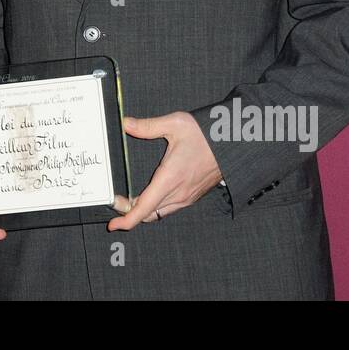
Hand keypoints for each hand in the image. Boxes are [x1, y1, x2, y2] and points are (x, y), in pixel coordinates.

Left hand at [108, 112, 222, 230]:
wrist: (234, 143)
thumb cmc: (207, 134)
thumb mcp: (175, 124)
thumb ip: (148, 126)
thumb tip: (126, 124)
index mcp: (171, 178)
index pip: (144, 207)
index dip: (127, 219)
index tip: (114, 225)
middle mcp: (179, 193)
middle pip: (148, 213)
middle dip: (129, 211)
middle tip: (116, 201)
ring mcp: (187, 197)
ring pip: (159, 213)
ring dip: (143, 210)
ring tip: (128, 200)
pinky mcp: (192, 196)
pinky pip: (169, 208)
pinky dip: (155, 207)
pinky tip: (149, 196)